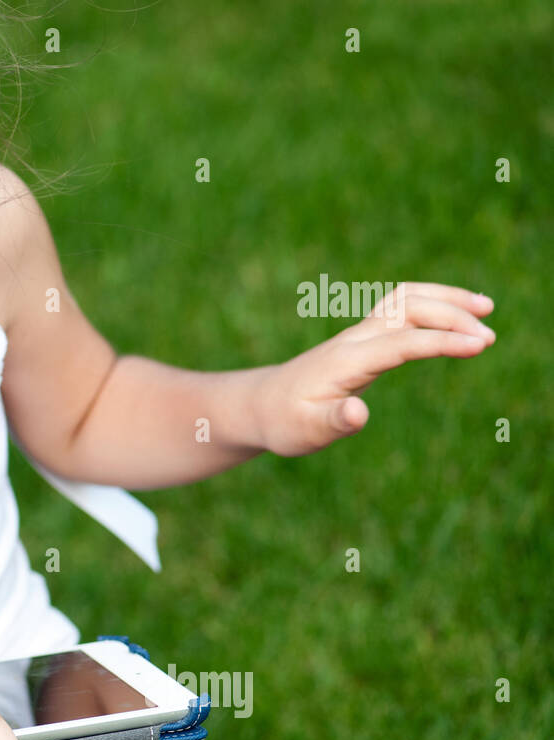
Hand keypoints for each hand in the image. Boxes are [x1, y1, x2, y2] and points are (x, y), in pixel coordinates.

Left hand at [253, 283, 495, 457]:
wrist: (260, 405)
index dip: (441, 341)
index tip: (480, 345)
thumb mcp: (306, 432)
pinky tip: (456, 314)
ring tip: (485, 307)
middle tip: (489, 337)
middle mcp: (353, 340)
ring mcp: (357, 334)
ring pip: (405, 299)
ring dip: (445, 298)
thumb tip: (358, 413)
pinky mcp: (362, 338)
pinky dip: (432, 303)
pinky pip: (400, 307)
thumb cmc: (285, 423)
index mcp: (345, 361)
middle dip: (450, 315)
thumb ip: (334, 422)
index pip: (401, 342)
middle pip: (407, 309)